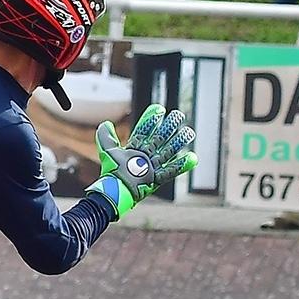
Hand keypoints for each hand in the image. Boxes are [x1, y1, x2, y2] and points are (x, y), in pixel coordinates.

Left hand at [84, 103, 197, 219]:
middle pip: (160, 138)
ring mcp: (153, 166)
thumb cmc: (112, 171)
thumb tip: (106, 123)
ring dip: (179, 141)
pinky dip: (182, 165)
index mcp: (135, 148)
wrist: (116, 190)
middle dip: (169, 126)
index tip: (158, 108)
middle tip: (178, 115)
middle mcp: (146, 155)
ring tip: (189, 131)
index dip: (151, 120)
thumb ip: (106, 136)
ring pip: (169, 151)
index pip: (145, 130)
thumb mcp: (108, 151)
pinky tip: (193, 157)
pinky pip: (171, 170)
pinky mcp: (157, 178)